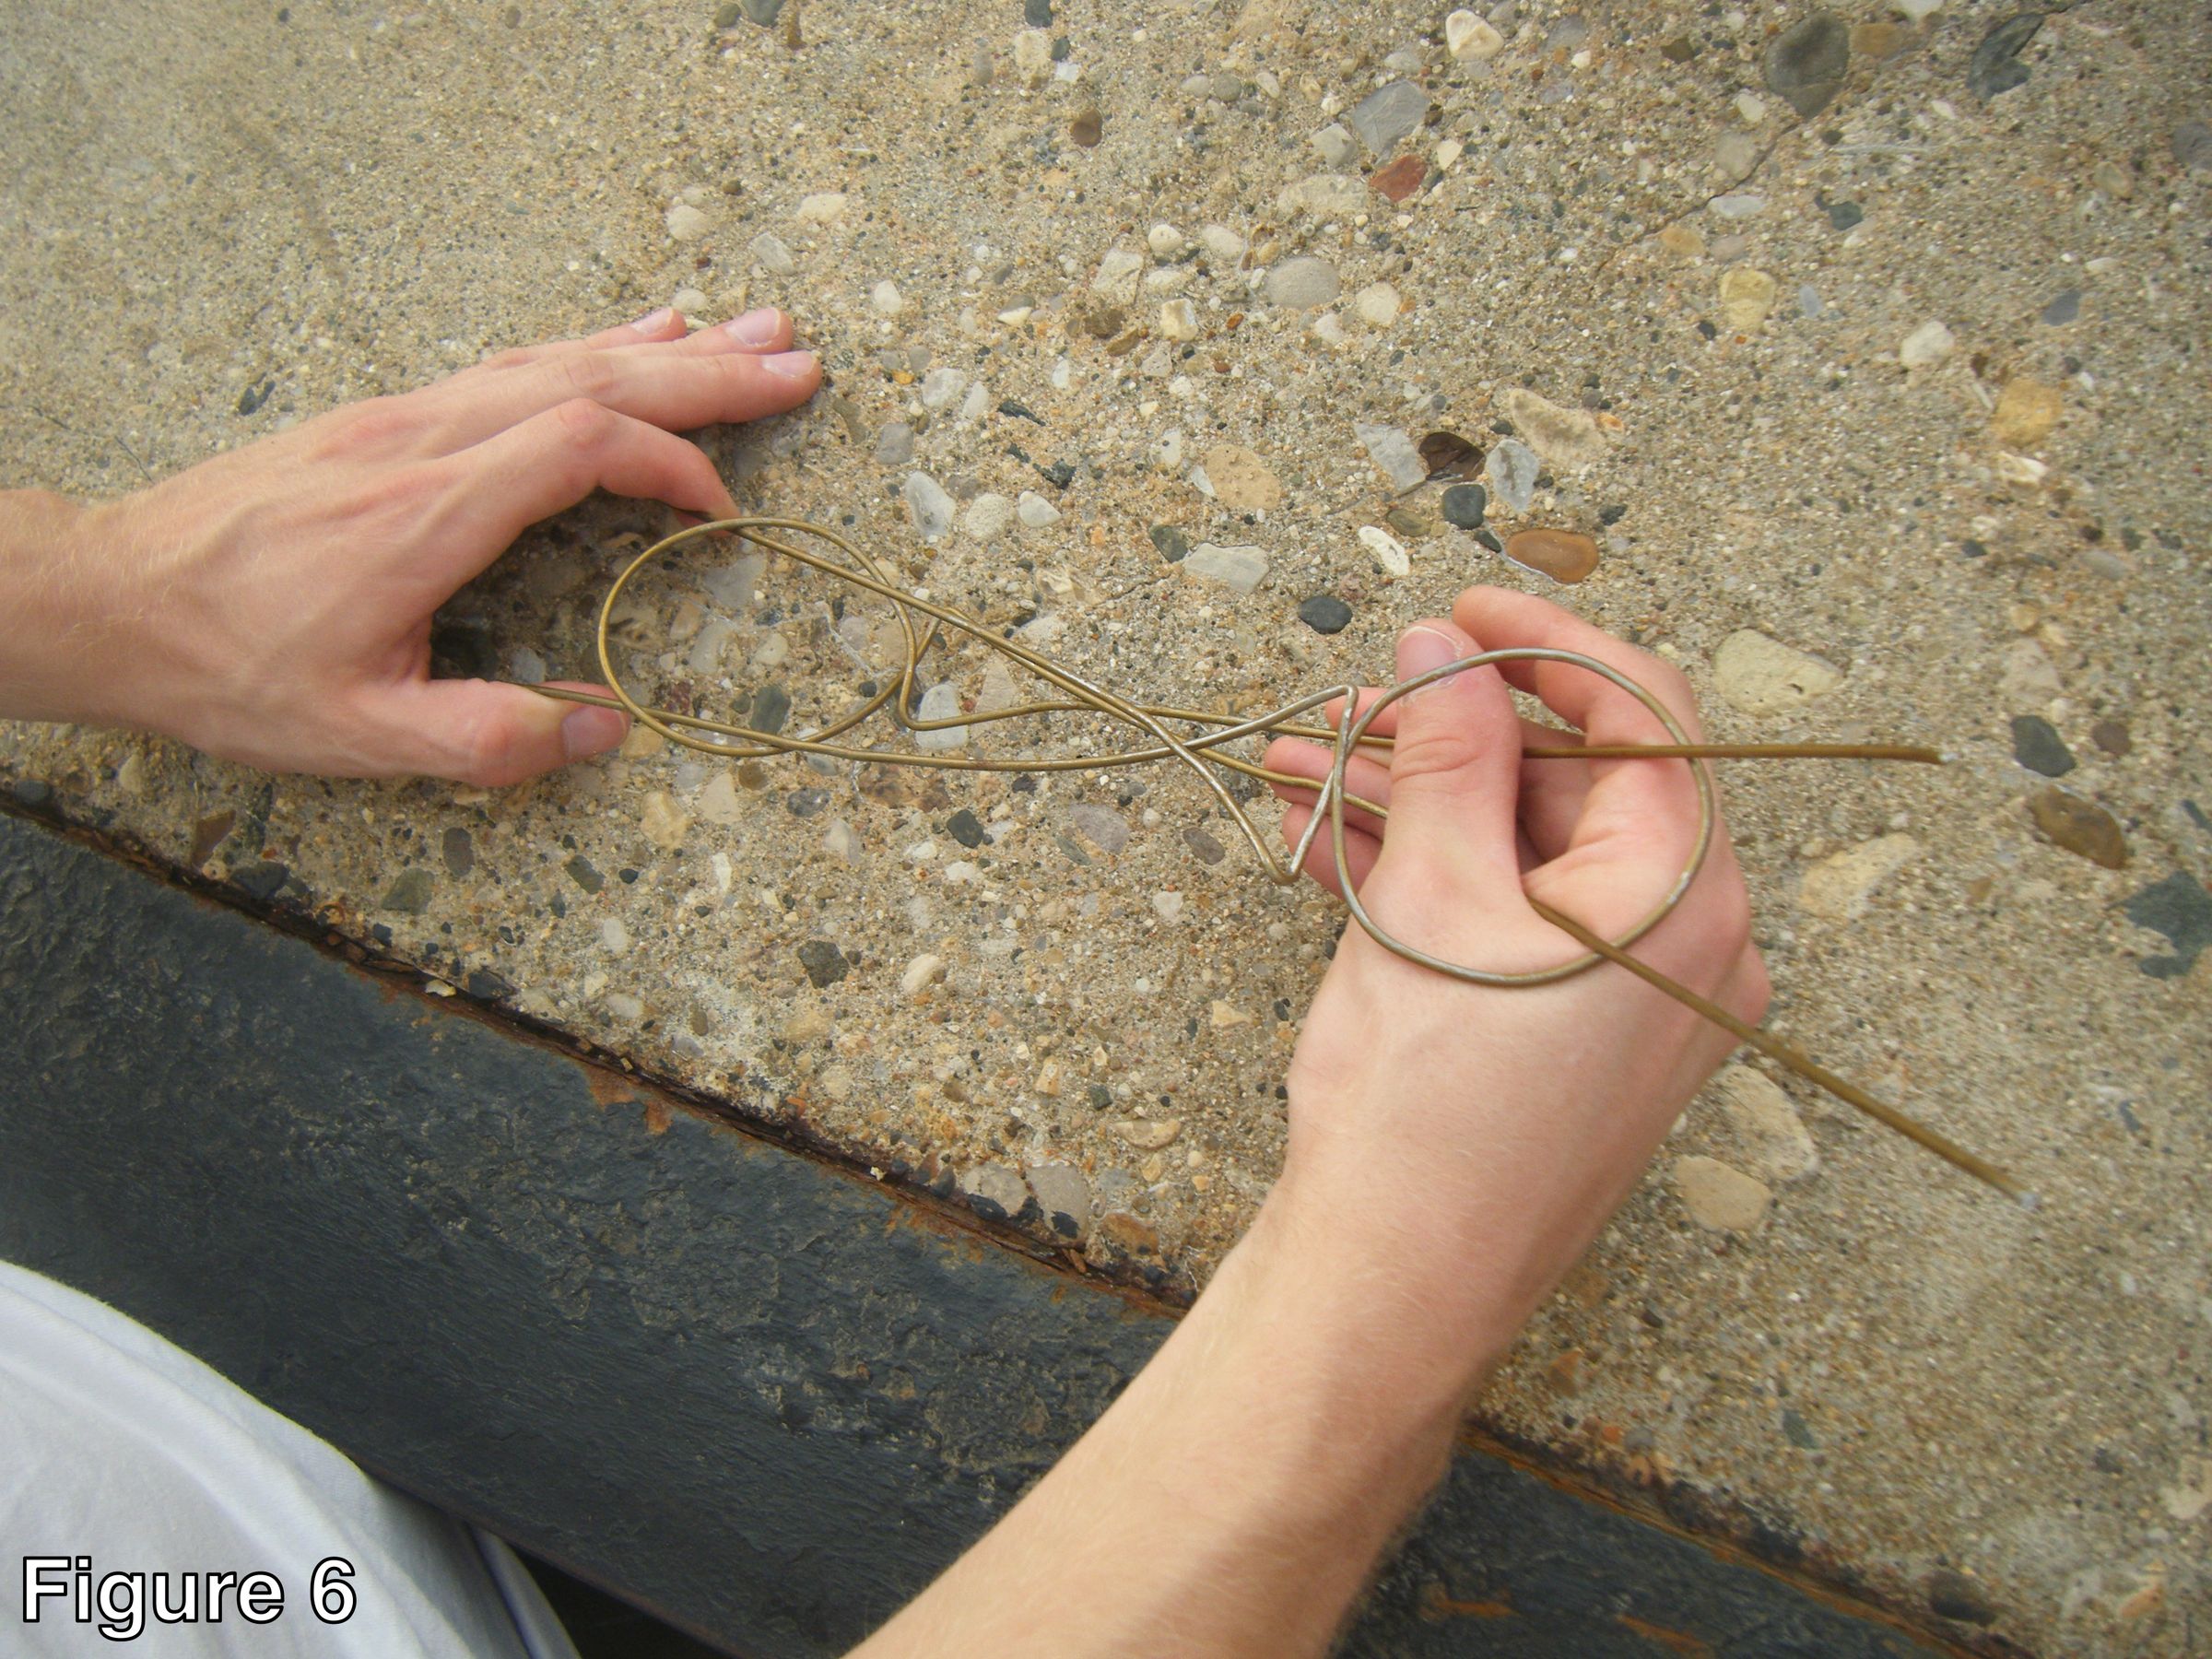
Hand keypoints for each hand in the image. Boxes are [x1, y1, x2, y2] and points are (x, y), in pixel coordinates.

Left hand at [0, 306, 817, 784]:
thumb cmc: (229, 666)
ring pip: (552, 356)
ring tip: (750, 333)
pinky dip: (589, 345)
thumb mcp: (356, 736)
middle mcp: (422, 440)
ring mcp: (402, 416)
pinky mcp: (385, 418)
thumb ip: (487, 740)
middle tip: (800, 363)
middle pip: (587, 377)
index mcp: (427, 511)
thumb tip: (605, 728)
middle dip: (705, 373)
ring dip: (662, 345)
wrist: (109, 597)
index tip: (721, 516)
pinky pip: (508, 363)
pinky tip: (634, 333)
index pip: (578, 444)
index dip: (668, 465)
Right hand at [1262, 586, 1770, 1363]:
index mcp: (1685, 898)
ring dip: (1416, 797)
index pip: (1644, 715)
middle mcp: (1680, 942)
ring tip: (1301, 759)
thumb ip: (1449, 750)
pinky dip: (1426, 872)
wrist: (1390, 1287)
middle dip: (1450, 729)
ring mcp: (1625, 993)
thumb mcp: (1434, 898)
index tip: (1459, 606)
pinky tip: (1323, 833)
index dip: (1547, 641)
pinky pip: (1506, 917)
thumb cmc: (1425, 1112)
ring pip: (1521, 849)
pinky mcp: (1566, 1031)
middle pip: (1571, 782)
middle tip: (1352, 699)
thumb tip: (1441, 645)